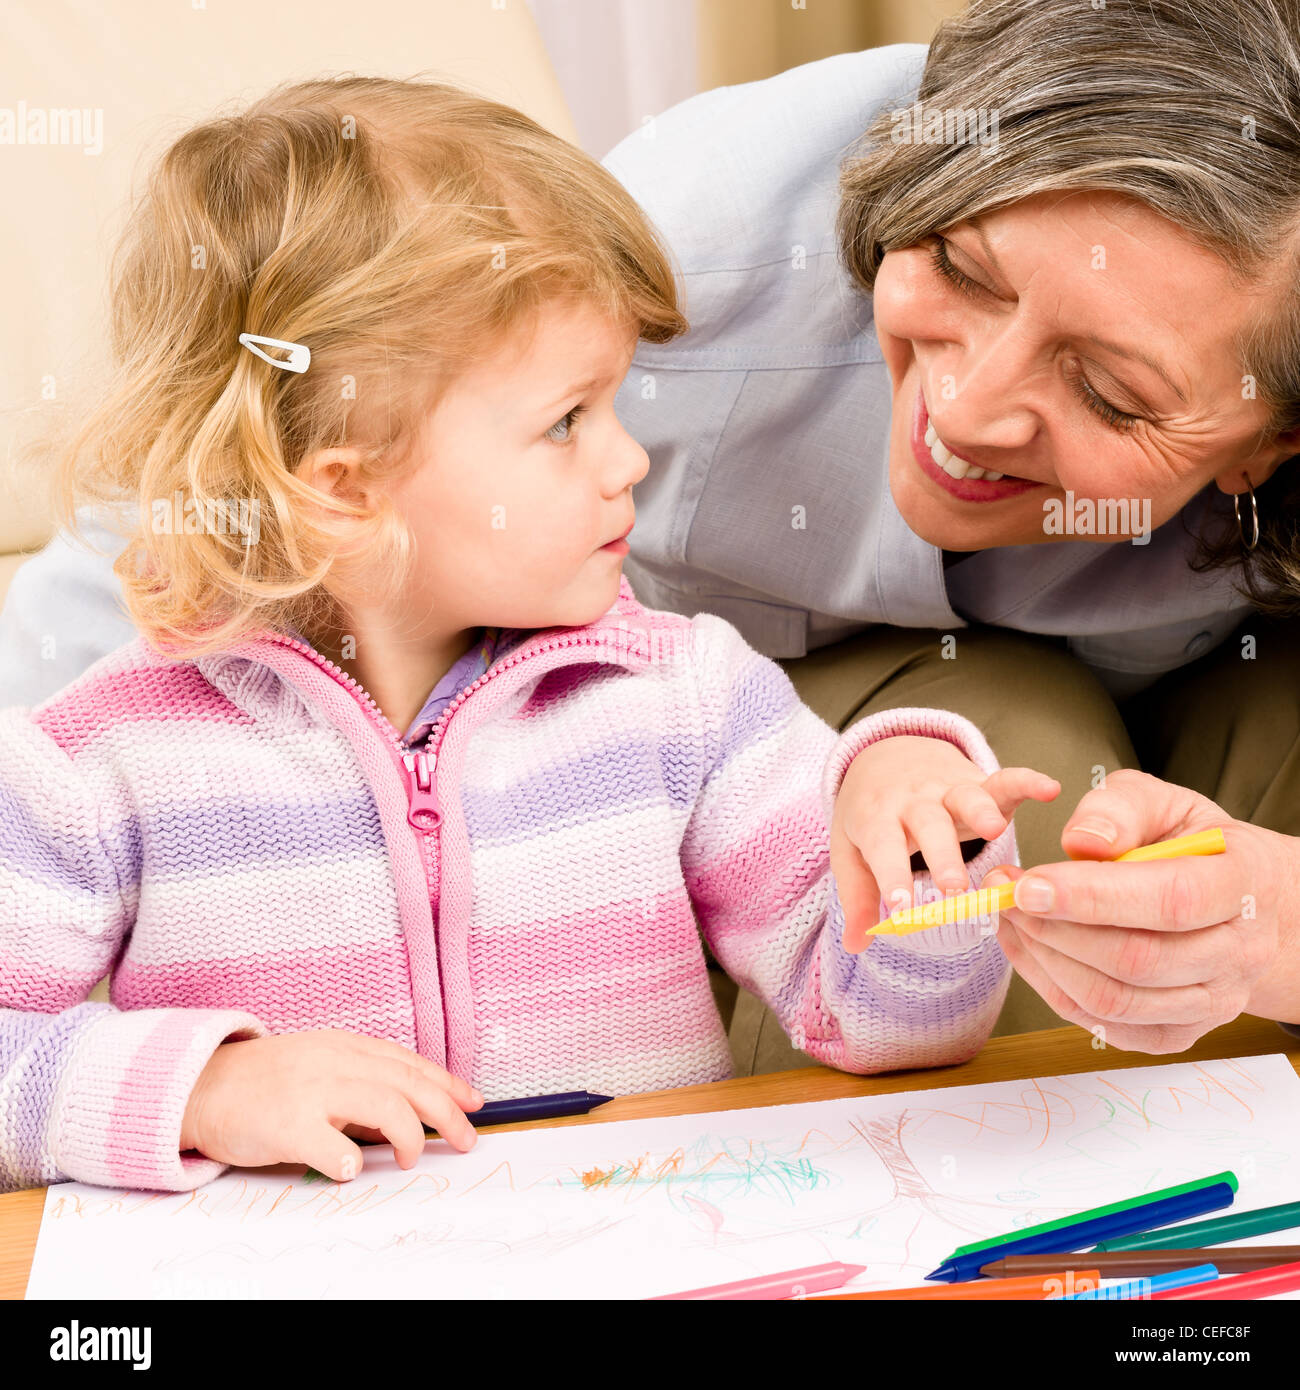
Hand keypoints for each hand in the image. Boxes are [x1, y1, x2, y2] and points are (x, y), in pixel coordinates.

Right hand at [179, 1029, 484, 1180]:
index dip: (447, 1083)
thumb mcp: (320, 1069)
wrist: (201, 1087)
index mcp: (344, 1047)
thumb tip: (411, 1114)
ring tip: (410, 1158)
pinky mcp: (284, 1124)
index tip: (473, 1104)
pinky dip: (349, 1160)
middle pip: (407, 1082)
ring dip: (408, 1135)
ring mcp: (309, 1090)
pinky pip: (330, 1145)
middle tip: (465, 1141)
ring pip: (384, 1104)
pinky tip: (353, 1170)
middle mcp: (333, 1061)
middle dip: (446, 1112)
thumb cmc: (266, 1085)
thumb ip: (361, 1086)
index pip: (409, 1062)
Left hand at [831, 735, 1059, 952]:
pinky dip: (1026, 781)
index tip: (902, 908)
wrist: (888, 757)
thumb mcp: (852, 852)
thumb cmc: (871, 815)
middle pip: (928, 825)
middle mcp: (913, 801)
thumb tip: (856, 946)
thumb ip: (858, 898)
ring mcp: (947, 789)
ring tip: (997, 831)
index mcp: (877, 818)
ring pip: (965, 797)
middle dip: (942, 854)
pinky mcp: (978, 782)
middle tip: (954, 888)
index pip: (882, 847)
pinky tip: (1049, 789)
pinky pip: (1003, 780)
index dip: (891, 876)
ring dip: (980, 811)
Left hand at [982, 768, 1292, 1051]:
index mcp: (1242, 885)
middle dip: (1053, 928)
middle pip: (1136, 959)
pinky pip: (1104, 1026)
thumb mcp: (1166, 804)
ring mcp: (1212, 1003)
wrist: (1244, 905)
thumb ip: (1122, 809)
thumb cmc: (1196, 847)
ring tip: (1010, 915)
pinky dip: (1051, 987)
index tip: (1028, 884)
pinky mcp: (1178, 1033)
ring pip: (1114, 1000)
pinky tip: (1028, 946)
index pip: (1171, 900)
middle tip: (1004, 892)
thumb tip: (1082, 841)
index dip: (1093, 897)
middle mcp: (1237, 954)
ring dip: (1044, 959)